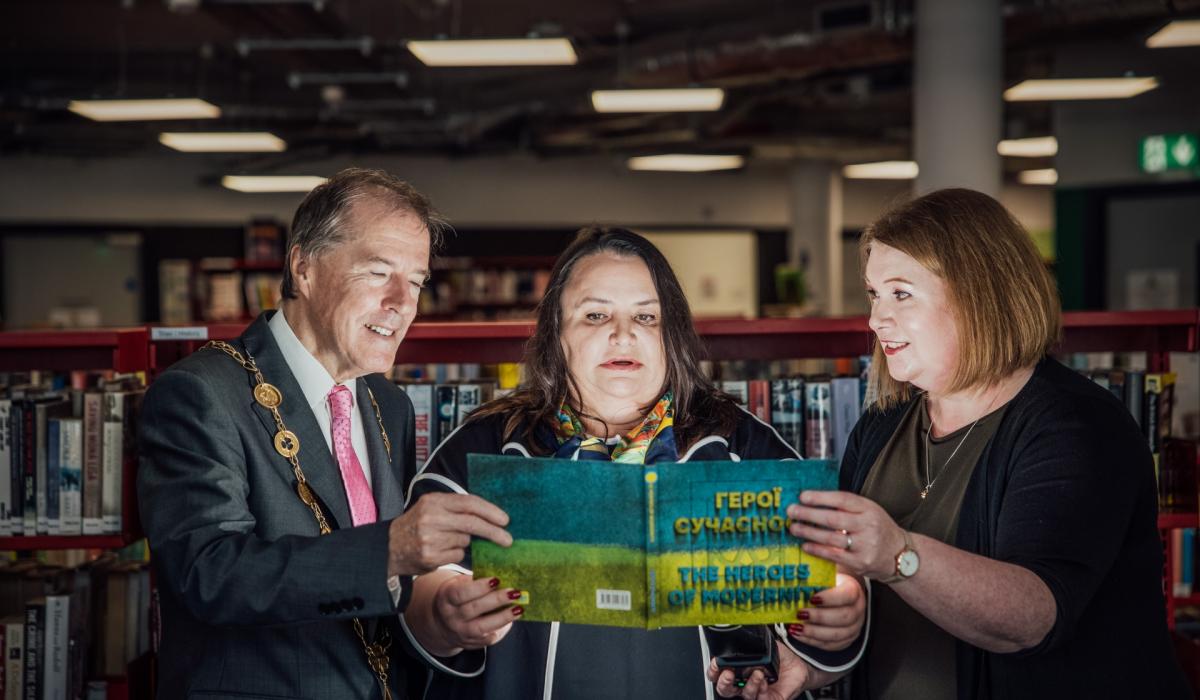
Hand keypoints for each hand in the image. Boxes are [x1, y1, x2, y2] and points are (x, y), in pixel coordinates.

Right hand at [388, 492, 511, 576]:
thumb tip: (491, 515)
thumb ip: (456, 508)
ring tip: (450, 540)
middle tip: (508, 539)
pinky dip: (456, 554)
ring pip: (465, 541)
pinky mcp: (430, 557)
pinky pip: (457, 556)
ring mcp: (430, 539)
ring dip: (466, 543)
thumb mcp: (432, 508)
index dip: (490, 511)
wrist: (389, 547)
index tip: (505, 520)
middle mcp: (431, 518)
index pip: (468, 502)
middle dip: (493, 532)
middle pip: (472, 523)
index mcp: (434, 501)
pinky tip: (443, 551)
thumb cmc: (416, 525)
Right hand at [431, 574, 521, 653]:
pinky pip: (487, 640)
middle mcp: (451, 617)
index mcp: (447, 597)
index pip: (462, 592)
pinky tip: (511, 621)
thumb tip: (502, 576)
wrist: (443, 623)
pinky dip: (500, 631)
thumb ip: (475, 581)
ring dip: (502, 618)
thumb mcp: (459, 584)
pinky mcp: (470, 643)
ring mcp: (460, 632)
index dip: (479, 587)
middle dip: (497, 600)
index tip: (497, 580)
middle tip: (515, 593)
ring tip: (519, 609)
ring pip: (481, 627)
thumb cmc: (457, 597)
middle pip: (474, 609)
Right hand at [708, 641, 809, 699]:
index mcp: (739, 669)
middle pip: (725, 689)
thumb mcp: (764, 644)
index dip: (713, 670)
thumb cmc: (781, 657)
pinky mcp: (770, 699)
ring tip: (757, 673)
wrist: (800, 665)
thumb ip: (752, 642)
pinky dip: (761, 690)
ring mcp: (757, 692)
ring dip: (749, 685)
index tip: (715, 663)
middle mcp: (745, 683)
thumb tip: (742, 631)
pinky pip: (761, 699)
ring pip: (744, 696)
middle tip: (728, 674)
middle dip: (723, 683)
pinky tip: (765, 680)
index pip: (718, 674)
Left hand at [786, 572, 865, 650]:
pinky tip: (799, 634)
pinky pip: (830, 645)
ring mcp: (854, 627)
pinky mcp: (846, 640)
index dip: (830, 598)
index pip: (847, 595)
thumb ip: (812, 575)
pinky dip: (813, 641)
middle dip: (819, 617)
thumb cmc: (826, 584)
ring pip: (837, 634)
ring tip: (795, 627)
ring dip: (814, 632)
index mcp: (854, 589)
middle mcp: (858, 609)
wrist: (836, 595)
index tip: (811, 598)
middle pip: (843, 617)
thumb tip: (794, 570)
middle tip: (800, 614)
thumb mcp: (823, 575)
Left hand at [787, 490, 904, 580]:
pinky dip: (817, 549)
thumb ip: (846, 506)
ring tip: (793, 527)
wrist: (900, 555)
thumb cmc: (877, 528)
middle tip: (791, 511)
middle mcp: (868, 526)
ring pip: (831, 538)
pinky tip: (805, 545)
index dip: (821, 497)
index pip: (842, 499)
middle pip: (833, 518)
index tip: (802, 496)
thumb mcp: (868, 511)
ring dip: (808, 532)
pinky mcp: (860, 563)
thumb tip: (813, 500)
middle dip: (808, 514)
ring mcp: (865, 546)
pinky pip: (834, 555)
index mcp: (869, 509)